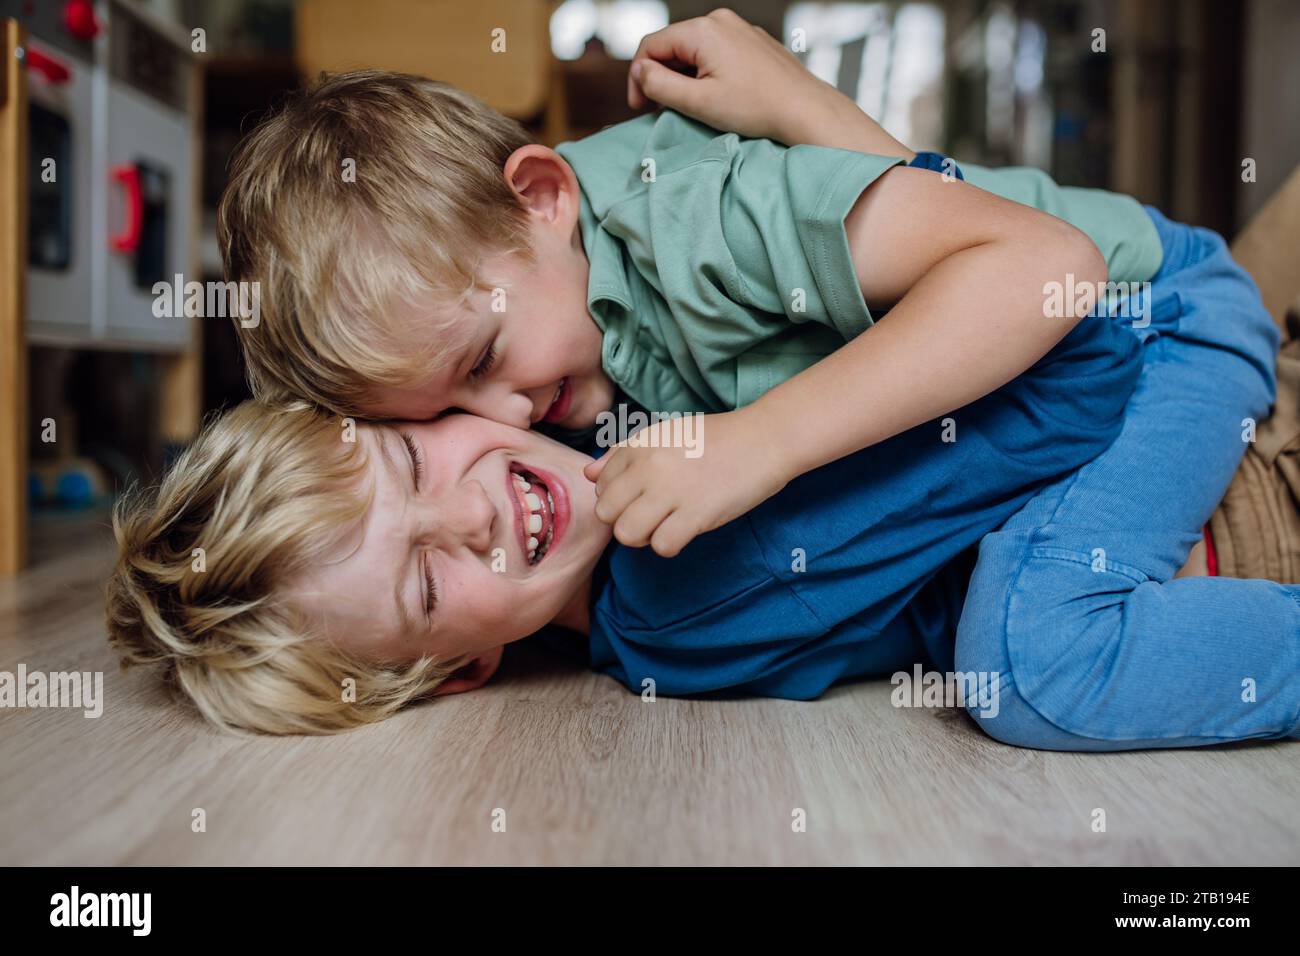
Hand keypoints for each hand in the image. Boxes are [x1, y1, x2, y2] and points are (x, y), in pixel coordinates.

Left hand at [582, 409, 788, 557]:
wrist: (763, 440)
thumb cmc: (716, 439)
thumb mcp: (666, 435)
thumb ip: (624, 453)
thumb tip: (589, 474)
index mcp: (640, 445)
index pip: (601, 485)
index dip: (617, 497)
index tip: (642, 496)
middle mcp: (649, 467)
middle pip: (607, 513)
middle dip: (624, 520)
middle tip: (650, 516)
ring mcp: (671, 491)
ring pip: (627, 534)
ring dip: (643, 537)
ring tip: (663, 526)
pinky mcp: (696, 514)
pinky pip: (662, 546)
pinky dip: (669, 545)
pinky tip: (684, 531)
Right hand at [627, 8, 854, 146]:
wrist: (805, 109)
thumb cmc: (755, 108)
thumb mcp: (698, 102)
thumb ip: (659, 85)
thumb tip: (640, 73)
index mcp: (702, 30)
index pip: (650, 46)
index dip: (637, 77)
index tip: (640, 108)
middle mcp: (719, 20)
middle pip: (672, 46)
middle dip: (661, 77)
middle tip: (661, 110)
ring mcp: (738, 28)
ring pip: (693, 50)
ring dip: (682, 77)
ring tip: (689, 107)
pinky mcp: (751, 42)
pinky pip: (716, 53)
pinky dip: (705, 73)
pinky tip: (713, 97)